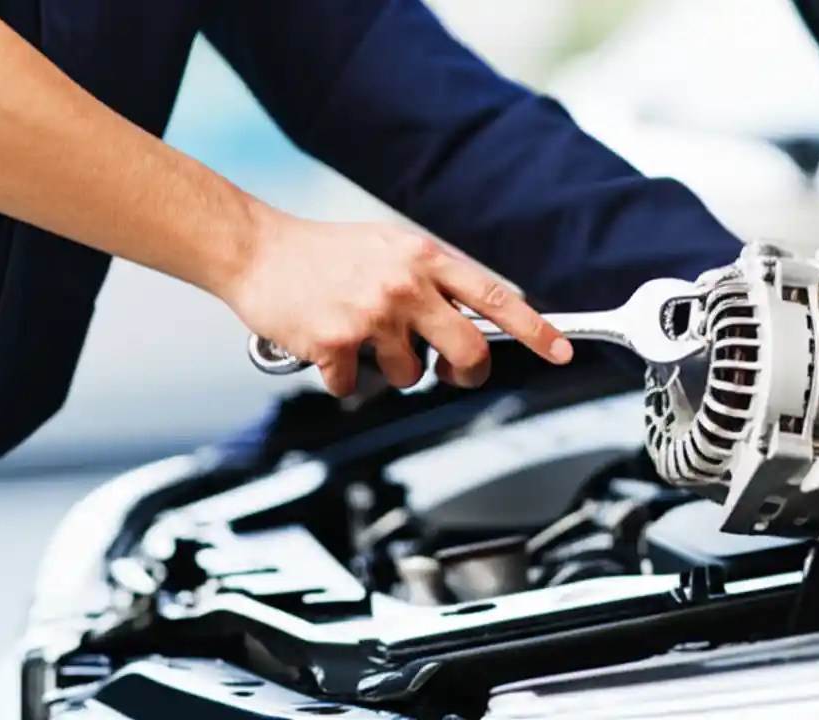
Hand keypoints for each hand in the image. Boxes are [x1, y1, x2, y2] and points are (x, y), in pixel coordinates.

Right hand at [224, 210, 573, 395]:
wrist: (256, 250)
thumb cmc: (323, 252)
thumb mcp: (390, 248)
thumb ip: (432, 279)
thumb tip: (473, 314)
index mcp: (424, 258)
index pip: (494, 296)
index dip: (534, 328)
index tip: (561, 350)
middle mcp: (405, 285)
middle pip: (468, 350)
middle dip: (466, 371)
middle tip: (451, 370)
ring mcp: (372, 314)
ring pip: (411, 375)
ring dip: (391, 369)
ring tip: (363, 338)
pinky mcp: (337, 342)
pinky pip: (357, 386)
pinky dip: (343, 376)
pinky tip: (327, 346)